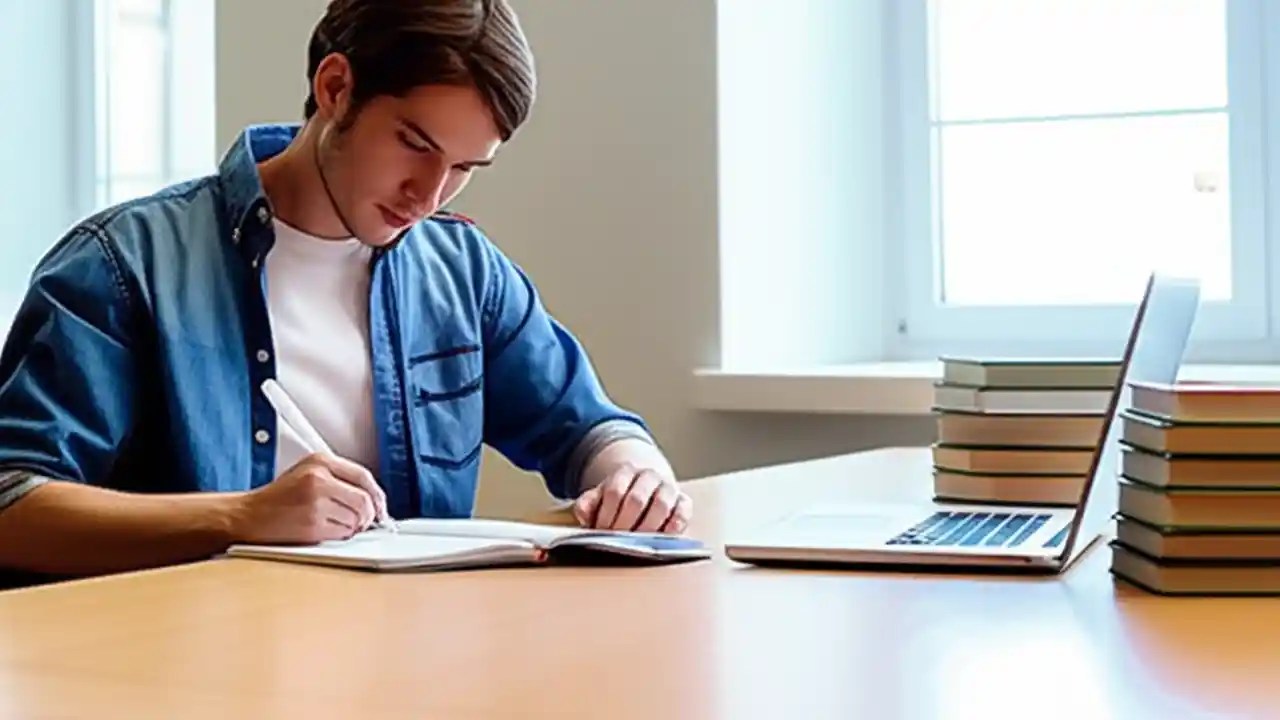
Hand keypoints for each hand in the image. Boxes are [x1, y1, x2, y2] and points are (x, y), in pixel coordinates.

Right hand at [230, 453, 388, 543]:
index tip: (380, 507)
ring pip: (356, 518)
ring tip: (336, 525)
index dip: (377, 495)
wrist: (247, 516)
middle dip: (368, 516)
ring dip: (352, 527)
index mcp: (320, 461)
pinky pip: (343, 533)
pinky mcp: (312, 524)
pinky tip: (326, 531)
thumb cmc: (277, 499)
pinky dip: (341, 536)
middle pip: (365, 500)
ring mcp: (315, 501)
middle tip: (363, 523)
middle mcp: (319, 478)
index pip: (363, 476)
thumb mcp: (306, 474)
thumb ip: (337, 479)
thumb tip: (372, 498)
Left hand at [572, 462, 691, 533]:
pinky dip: (675, 525)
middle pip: (637, 499)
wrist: (645, 487)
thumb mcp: (600, 496)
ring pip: (661, 505)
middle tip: (616, 540)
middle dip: (624, 524)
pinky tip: (664, 537)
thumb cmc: (620, 497)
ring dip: (647, 527)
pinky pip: (683, 512)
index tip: (600, 531)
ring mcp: (669, 488)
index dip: (606, 514)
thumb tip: (583, 513)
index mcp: (626, 471)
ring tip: (636, 542)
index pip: (615, 491)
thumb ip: (588, 503)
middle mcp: (650, 476)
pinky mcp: (684, 502)